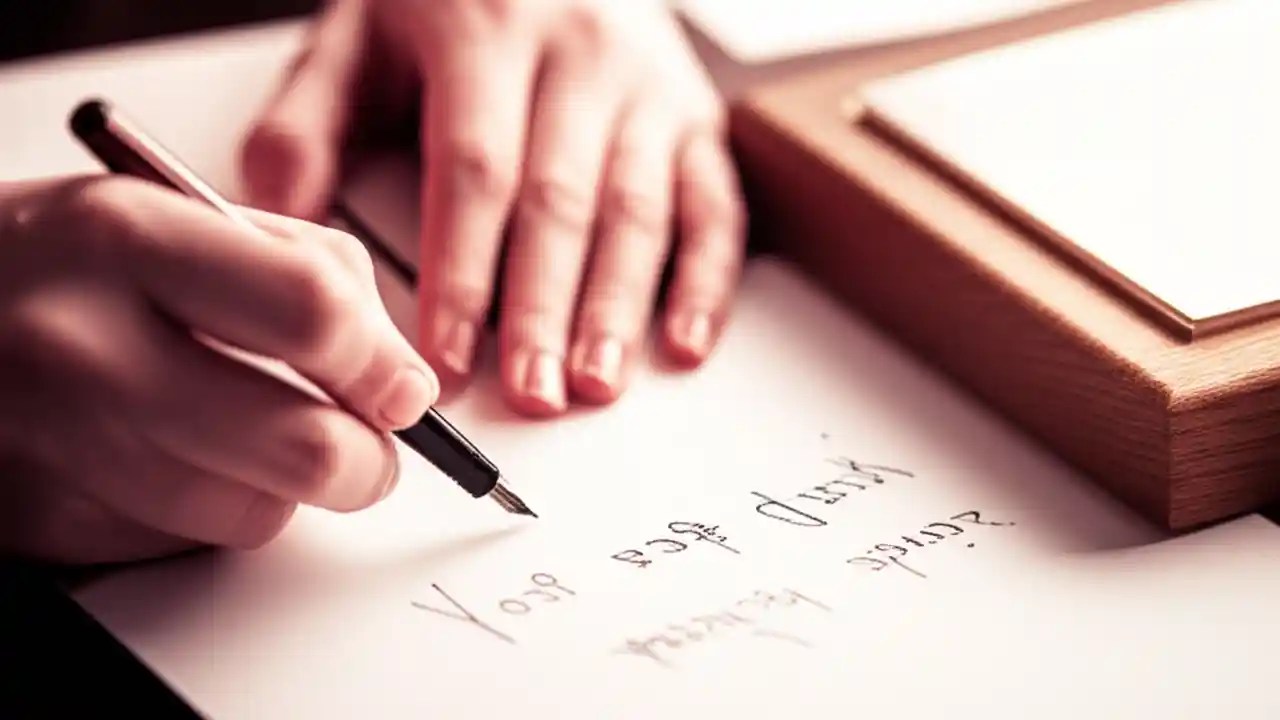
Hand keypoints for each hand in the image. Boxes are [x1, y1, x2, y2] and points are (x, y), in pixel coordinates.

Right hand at [0, 176, 437, 564]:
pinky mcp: (41, 520)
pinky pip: (185, 543)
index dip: (382, 365)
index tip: (401, 390)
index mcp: (127, 241)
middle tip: (369, 449)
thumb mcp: (176, 214)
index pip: (315, 315)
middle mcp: (83, 345)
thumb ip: (309, 274)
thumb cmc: (62, 260)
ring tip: (248, 434)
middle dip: (366, 461)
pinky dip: (208, 510)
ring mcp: (55, 445)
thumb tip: (400, 377)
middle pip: (303, 446)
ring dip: (283, 488)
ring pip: (256, 515)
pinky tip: (172, 455)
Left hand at [240, 0, 745, 416]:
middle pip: (561, 201)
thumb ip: (305, 124)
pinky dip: (706, 281)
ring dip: (619, 308)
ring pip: (639, 212)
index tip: (446, 356)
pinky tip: (684, 343)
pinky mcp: (693, 119)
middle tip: (530, 395)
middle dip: (544, 309)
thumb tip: (283, 231)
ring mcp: (647, 90)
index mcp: (485, 30)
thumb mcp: (357, 33)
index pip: (475, 169)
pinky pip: (715, 205)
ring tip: (595, 385)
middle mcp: (579, 57)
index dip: (464, 271)